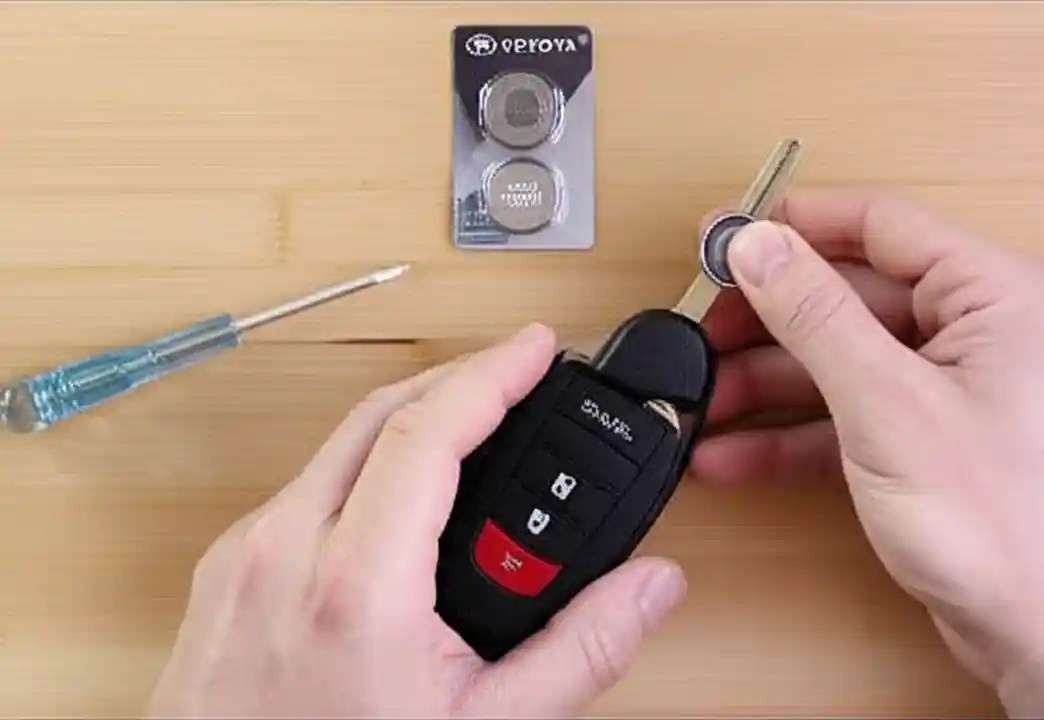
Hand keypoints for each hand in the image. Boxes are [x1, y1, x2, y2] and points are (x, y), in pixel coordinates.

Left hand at [148, 324, 685, 717]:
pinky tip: (400, 498)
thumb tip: (649, 585)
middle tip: (516, 378)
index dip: (493, 373)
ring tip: (471, 433)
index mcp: (355, 585)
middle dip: (458, 381)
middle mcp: (282, 551)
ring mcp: (241, 557)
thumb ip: (580, 651)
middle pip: (378, 415)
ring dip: (408, 424)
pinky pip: (301, 487)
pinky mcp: (221, 572)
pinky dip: (361, 469)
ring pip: (335, 446)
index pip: (430, 430)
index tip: (535, 347)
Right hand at [693, 189, 1043, 717]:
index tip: (725, 236)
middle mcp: (990, 330)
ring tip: (700, 399)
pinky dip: (799, 432)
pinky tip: (733, 455)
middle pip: (856, 296)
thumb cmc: (1004, 525)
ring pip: (849, 359)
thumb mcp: (887, 403)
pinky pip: (858, 413)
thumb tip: (757, 243)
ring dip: (772, 382)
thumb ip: (816, 314)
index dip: (796, 227)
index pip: (883, 226)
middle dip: (771, 320)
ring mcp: (964, 388)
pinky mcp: (940, 438)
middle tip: (701, 328)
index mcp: (1002, 294)